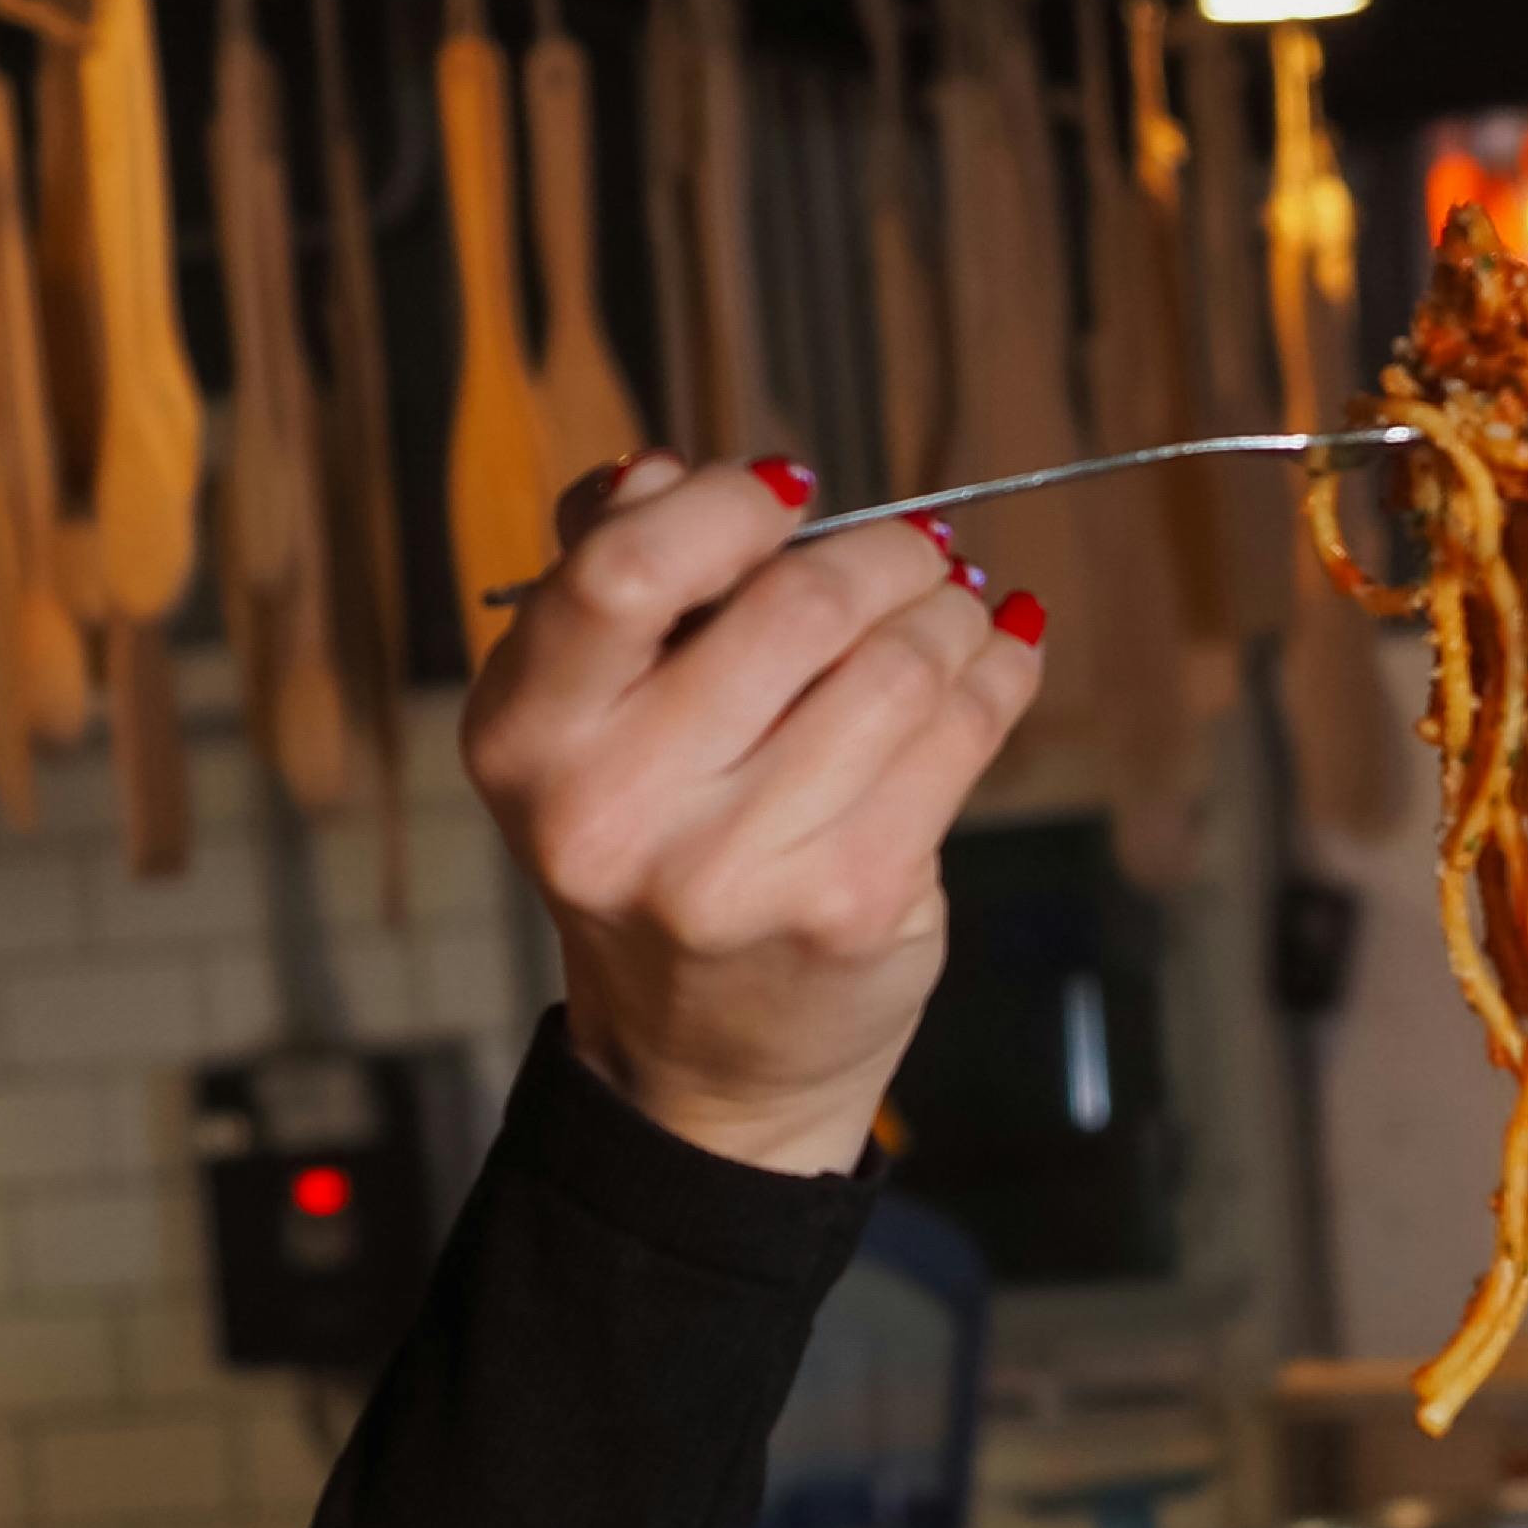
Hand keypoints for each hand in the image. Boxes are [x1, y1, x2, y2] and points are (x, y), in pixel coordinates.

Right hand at [463, 456, 1042, 1177]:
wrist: (701, 1059)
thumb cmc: (658, 845)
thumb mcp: (588, 722)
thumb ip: (612, 580)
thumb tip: (664, 468)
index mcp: (528, 737)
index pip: (624, 569)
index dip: (729, 506)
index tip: (792, 491)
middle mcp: (614, 810)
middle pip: (792, 607)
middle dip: (883, 554)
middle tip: (917, 548)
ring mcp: (735, 871)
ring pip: (896, 668)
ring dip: (951, 612)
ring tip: (956, 606)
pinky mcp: (848, 907)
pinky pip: (958, 740)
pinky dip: (998, 675)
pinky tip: (999, 656)